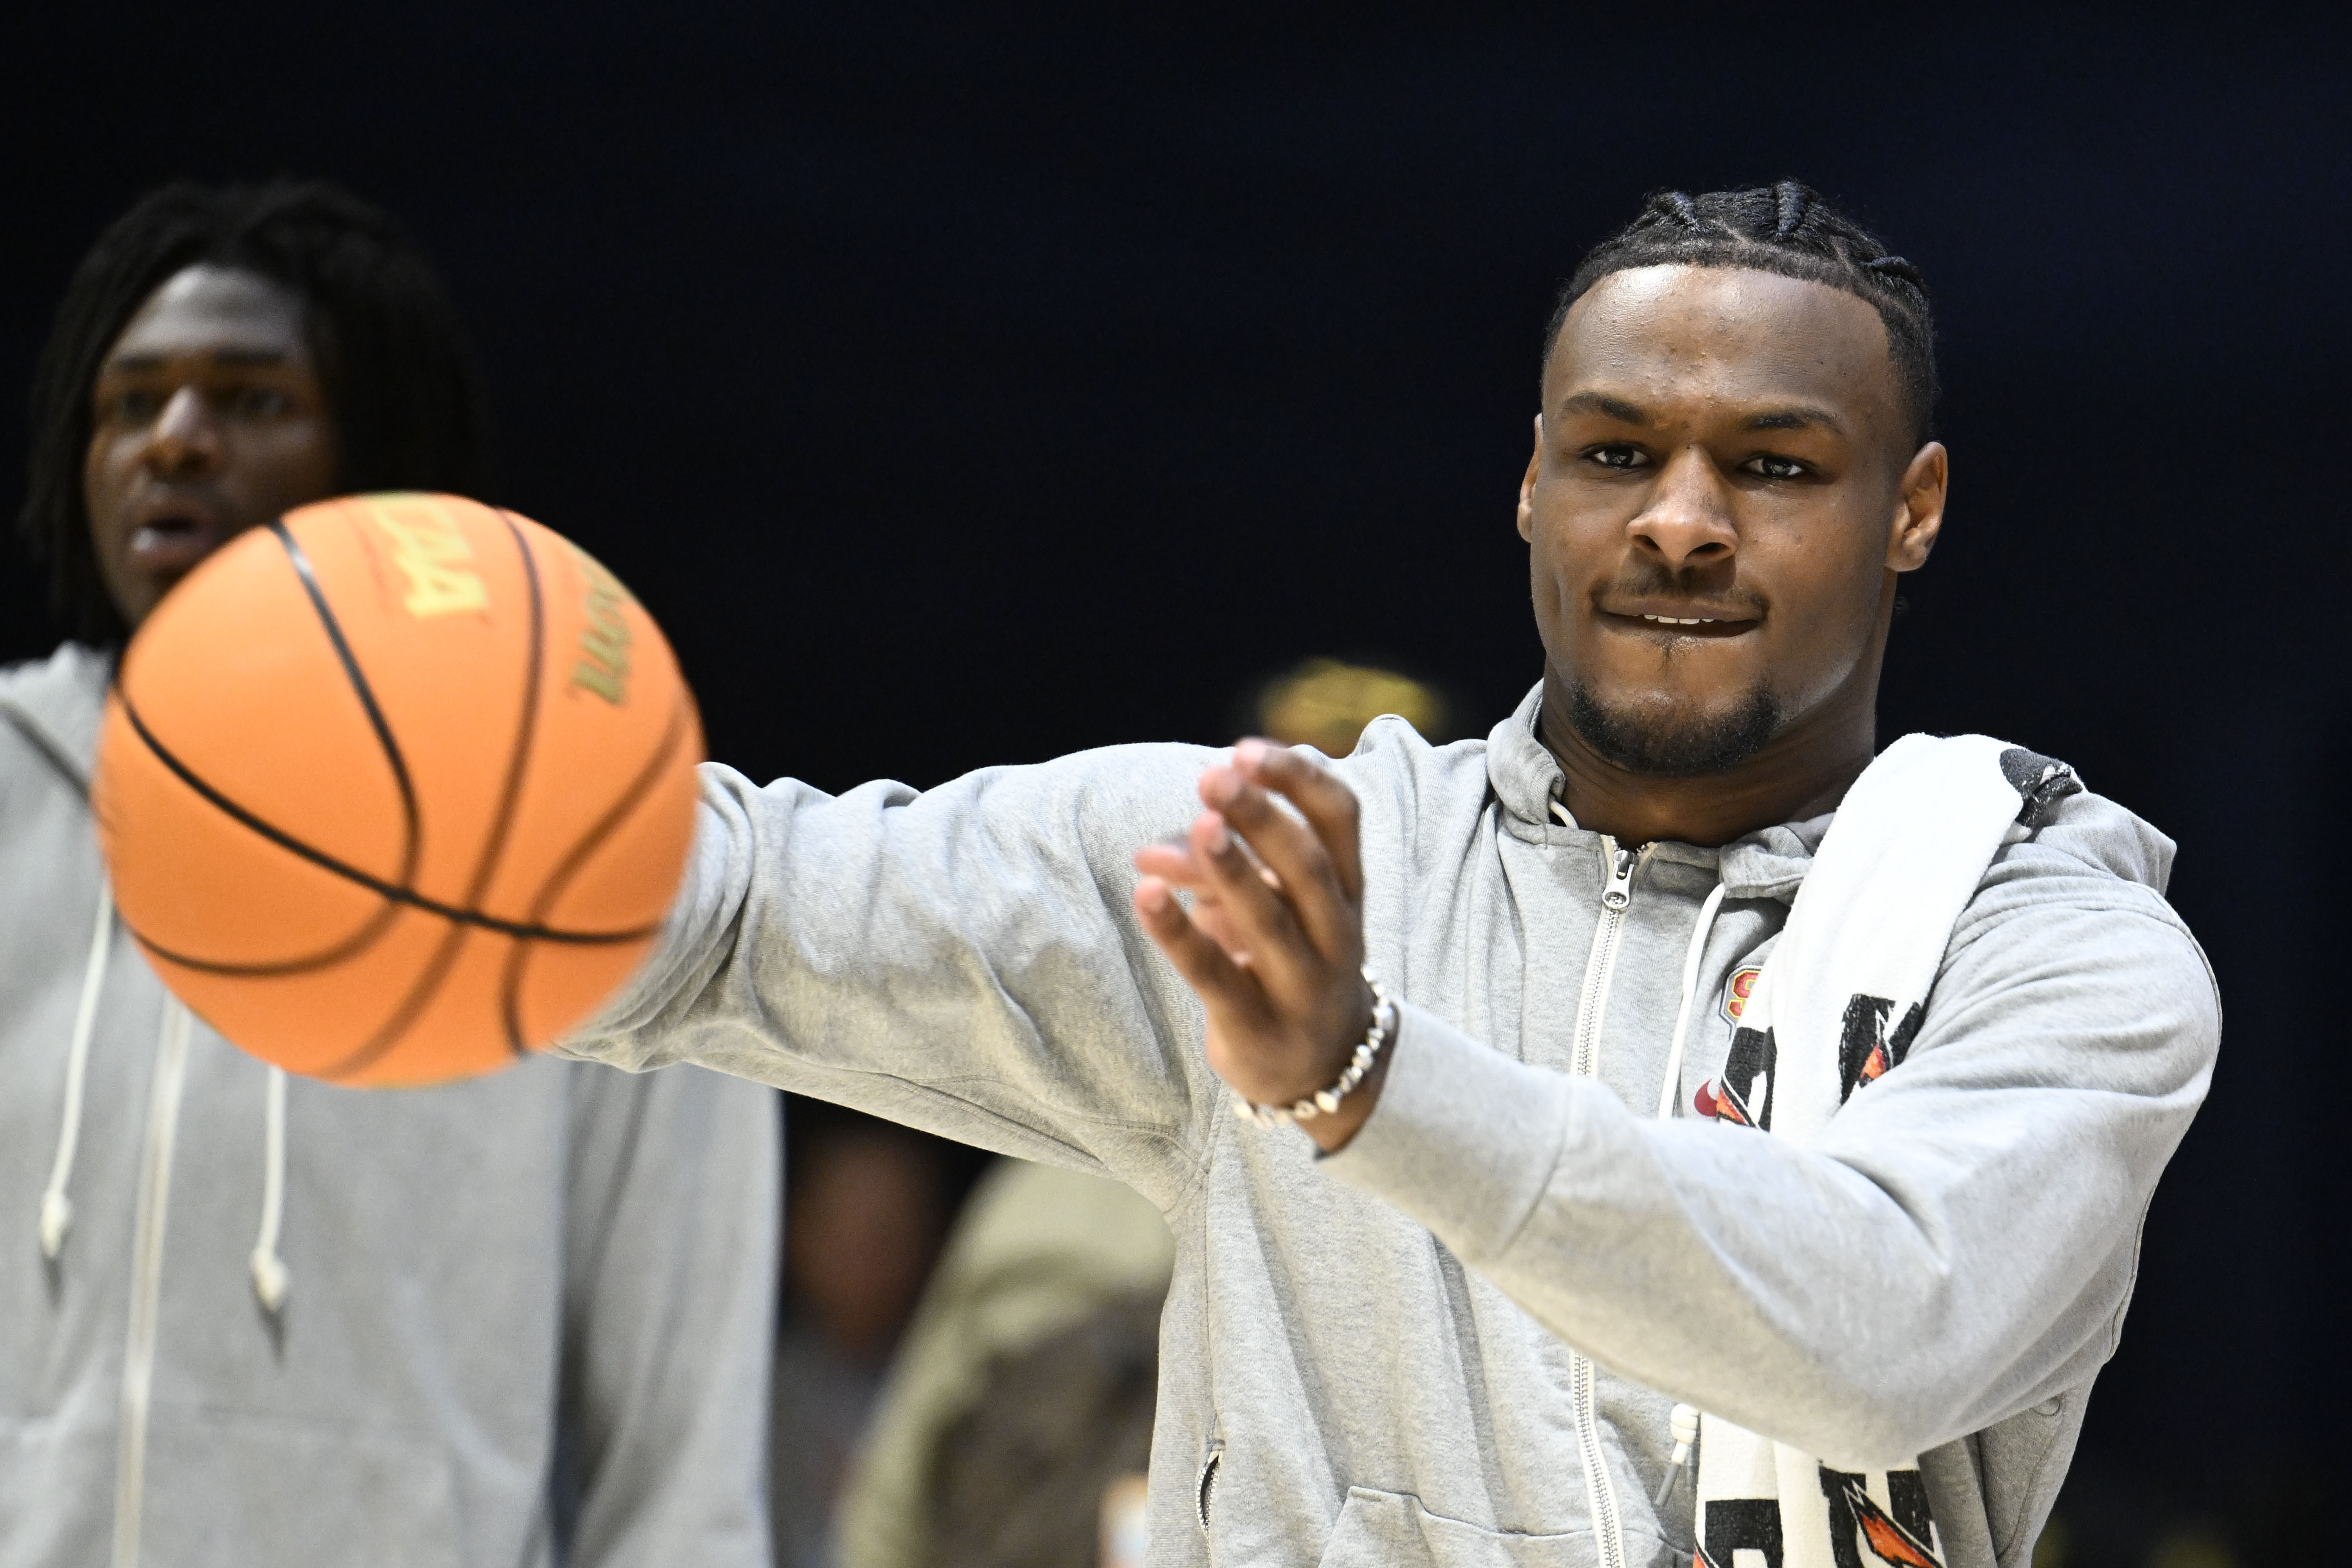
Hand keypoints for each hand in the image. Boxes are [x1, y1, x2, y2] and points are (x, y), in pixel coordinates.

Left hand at [1132, 738, 1387, 1151]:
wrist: (1322, 1072)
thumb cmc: (1285, 963)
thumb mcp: (1264, 908)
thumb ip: (1214, 869)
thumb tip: (1150, 851)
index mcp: (1347, 890)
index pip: (1340, 819)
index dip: (1300, 779)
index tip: (1247, 749)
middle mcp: (1337, 934)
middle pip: (1308, 865)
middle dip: (1263, 816)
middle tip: (1215, 776)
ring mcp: (1304, 985)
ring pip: (1271, 920)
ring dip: (1232, 869)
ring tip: (1200, 824)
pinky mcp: (1259, 1027)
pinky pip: (1216, 976)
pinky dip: (1180, 933)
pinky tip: (1145, 894)